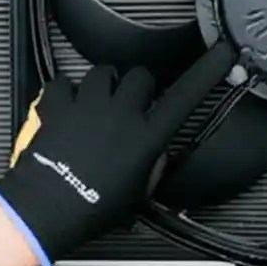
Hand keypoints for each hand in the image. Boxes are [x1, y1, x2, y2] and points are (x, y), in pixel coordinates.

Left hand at [0, 42, 235, 265]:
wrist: (44, 212)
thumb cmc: (92, 210)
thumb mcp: (137, 195)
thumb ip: (152, 167)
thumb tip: (156, 152)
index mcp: (146, 136)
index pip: (184, 98)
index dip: (206, 72)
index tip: (222, 53)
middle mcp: (120, 113)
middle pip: (140, 75)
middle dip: (138, 85)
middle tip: (131, 101)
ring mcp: (87, 105)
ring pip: (102, 72)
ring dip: (104, 83)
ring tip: (97, 102)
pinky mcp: (57, 106)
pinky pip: (63, 83)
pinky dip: (65, 91)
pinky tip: (65, 106)